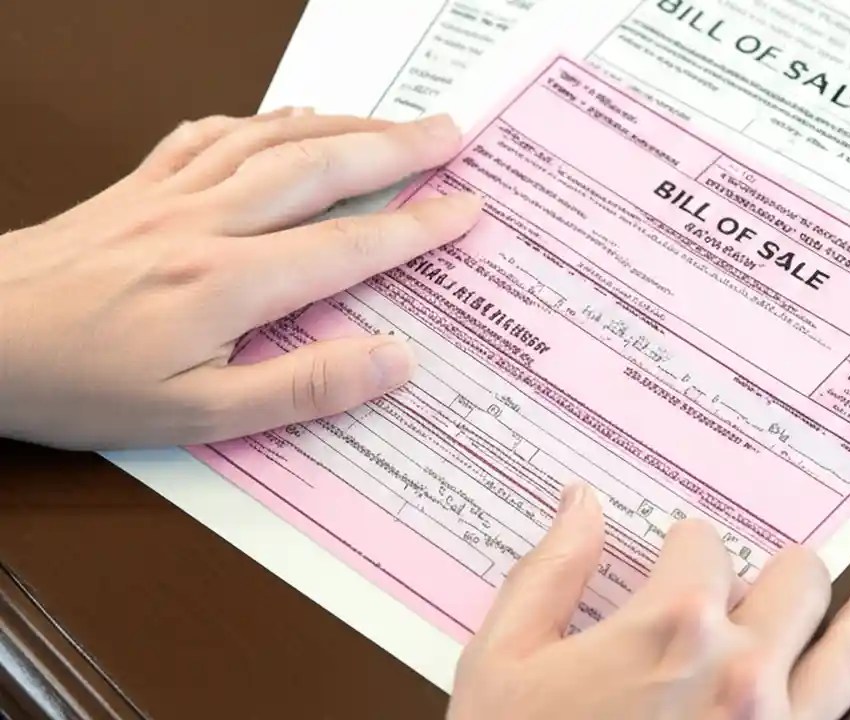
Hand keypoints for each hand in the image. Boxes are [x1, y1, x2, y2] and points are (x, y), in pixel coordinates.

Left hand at [0, 108, 481, 449]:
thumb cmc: (77, 382)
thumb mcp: (197, 416)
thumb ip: (303, 387)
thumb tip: (393, 361)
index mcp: (231, 282)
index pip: (351, 244)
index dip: (418, 226)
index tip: (468, 208)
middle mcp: (208, 222)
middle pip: (322, 167)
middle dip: (397, 147)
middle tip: (451, 134)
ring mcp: (170, 195)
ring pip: (274, 140)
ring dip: (343, 123)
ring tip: (392, 121)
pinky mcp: (137, 188)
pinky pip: (210, 135)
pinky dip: (261, 121)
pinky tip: (284, 120)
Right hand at [449, 484, 849, 719]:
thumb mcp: (504, 664)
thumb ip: (549, 573)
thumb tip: (579, 507)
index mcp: (672, 629)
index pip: (703, 545)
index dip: (687, 545)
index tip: (681, 552)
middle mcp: (742, 671)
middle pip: (796, 581)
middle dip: (785, 569)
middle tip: (787, 569)